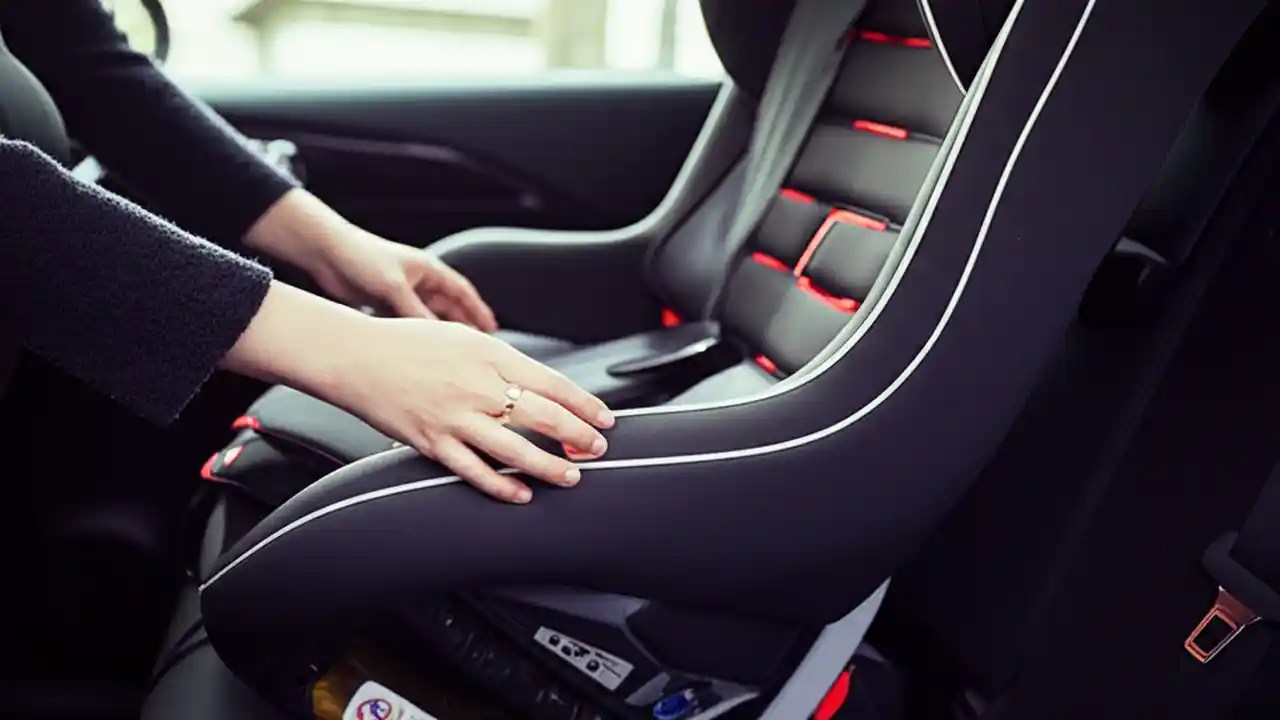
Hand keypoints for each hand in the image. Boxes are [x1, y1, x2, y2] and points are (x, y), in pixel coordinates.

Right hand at [223, 284, 613, 502]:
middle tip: (597, 448)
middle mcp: (477, 386)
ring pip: (514, 449)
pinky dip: (501, 485)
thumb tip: (539, 386)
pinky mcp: (432, 441)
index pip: (551, 382)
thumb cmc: (409, 344)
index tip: (604, 419)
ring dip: (549, 466)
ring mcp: (455, 417)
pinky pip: (474, 469)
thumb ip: (502, 362)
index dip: (583, 404)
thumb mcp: (465, 338)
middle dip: (577, 435)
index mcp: (490, 355)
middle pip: (542, 415)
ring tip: (572, 475)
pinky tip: (522, 494)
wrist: (356, 356)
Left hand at [245, 189, 497, 330]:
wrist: (326, 253)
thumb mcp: (394, 288)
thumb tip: (435, 339)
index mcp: (428, 270)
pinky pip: (406, 324)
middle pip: (448, 309)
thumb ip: (415, 314)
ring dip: (438, 335)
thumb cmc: (362, 258)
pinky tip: (419, 352)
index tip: (492, 329)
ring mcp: (401, 293)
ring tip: (450, 356)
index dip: (478, 311)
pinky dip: (415, 336)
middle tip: (475, 350)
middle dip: (462, 328)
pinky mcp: (383, 304)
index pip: (463, 293)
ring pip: (427, 319)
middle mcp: (418, 282)